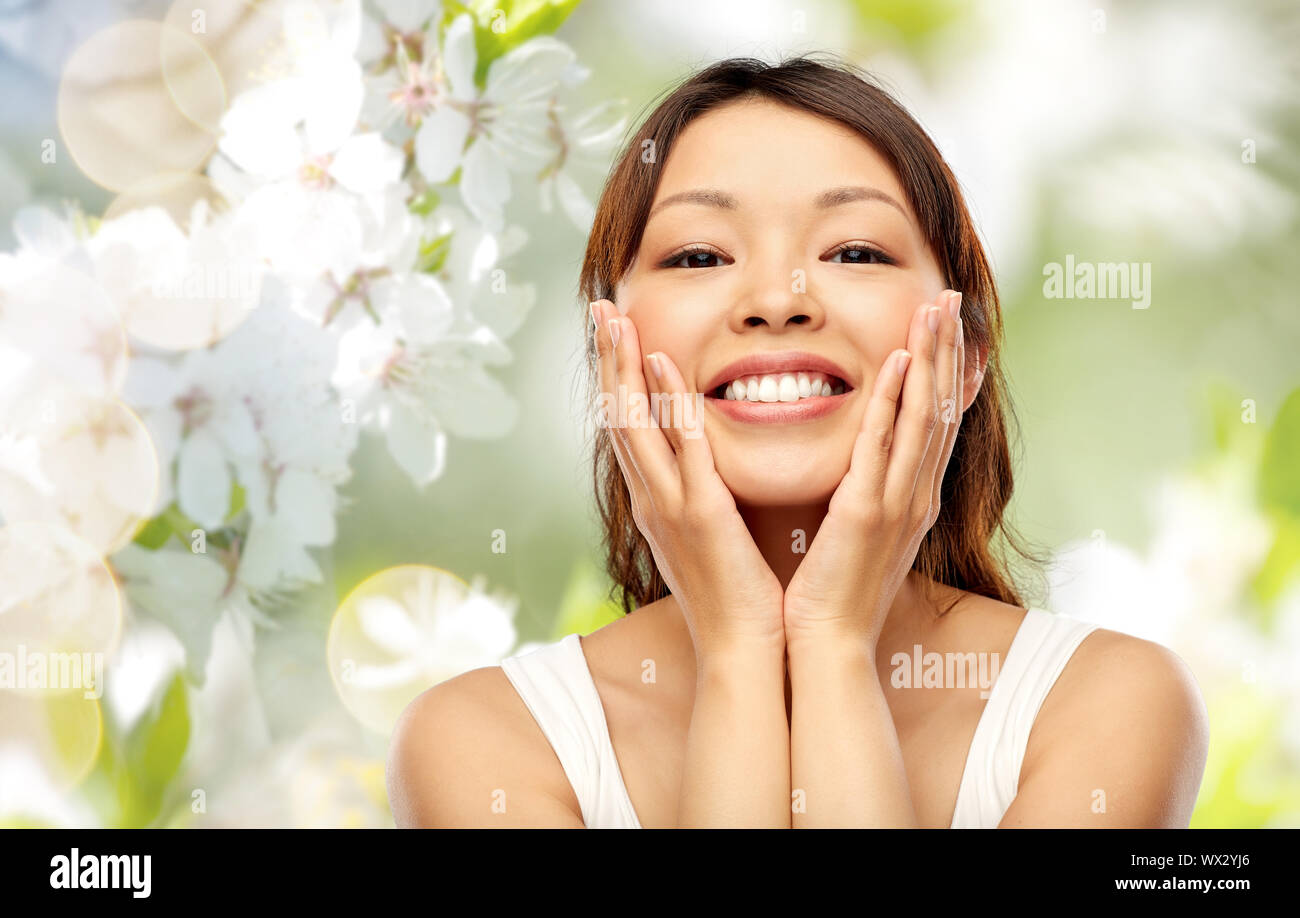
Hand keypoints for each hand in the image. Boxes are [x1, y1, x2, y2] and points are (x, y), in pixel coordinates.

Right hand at [591, 299, 784, 657]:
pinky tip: (662, 366)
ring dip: (624, 368)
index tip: (613, 335)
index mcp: (656, 502)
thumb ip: (700, 496)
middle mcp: (652, 499)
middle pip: (618, 416)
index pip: (627, 428)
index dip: (616, 379)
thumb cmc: (733, 596)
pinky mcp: (702, 514)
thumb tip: (704, 466)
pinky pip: (682, 450)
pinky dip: (668, 405)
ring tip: (616, 320)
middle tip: (598, 308)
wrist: (741, 650)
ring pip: (635, 424)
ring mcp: (671, 505)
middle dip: (607, 360)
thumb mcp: (707, 537)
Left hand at [782, 289, 967, 653]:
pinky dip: (894, 402)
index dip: (946, 372)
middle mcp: (916, 496)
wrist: (827, 643)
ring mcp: (898, 504)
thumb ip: (865, 494)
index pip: (935, 423)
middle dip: (947, 350)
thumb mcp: (859, 535)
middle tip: (948, 298)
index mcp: (912, 499)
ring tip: (934, 309)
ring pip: (922, 417)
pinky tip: (899, 363)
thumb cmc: (836, 592)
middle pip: (940, 408)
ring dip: (931, 358)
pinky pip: (883, 446)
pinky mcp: (868, 513)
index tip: (950, 328)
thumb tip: (861, 468)